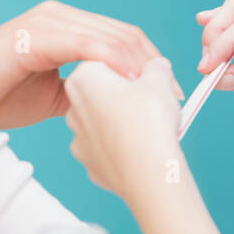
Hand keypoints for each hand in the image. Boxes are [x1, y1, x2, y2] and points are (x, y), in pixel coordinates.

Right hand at [0, 0, 162, 134]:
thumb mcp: (49, 94)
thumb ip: (79, 89)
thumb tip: (109, 102)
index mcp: (62, 25)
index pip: (119, 38)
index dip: (148, 65)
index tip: (167, 95)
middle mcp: (57, 16)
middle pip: (123, 35)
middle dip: (153, 67)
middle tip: (175, 99)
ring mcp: (47, 22)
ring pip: (110, 39)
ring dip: (139, 68)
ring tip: (157, 97)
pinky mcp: (36, 35)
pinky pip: (87, 46)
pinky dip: (112, 65)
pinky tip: (128, 88)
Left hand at [64, 57, 182, 200]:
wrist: (147, 170)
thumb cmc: (149, 121)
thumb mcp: (160, 79)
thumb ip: (155, 67)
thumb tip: (157, 67)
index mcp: (83, 79)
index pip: (106, 62)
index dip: (133, 69)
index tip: (151, 78)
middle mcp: (73, 108)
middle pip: (102, 92)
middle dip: (126, 94)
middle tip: (153, 100)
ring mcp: (79, 138)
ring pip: (104, 121)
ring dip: (123, 120)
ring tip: (150, 125)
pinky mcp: (89, 161)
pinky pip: (107, 146)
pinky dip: (122, 145)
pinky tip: (140, 146)